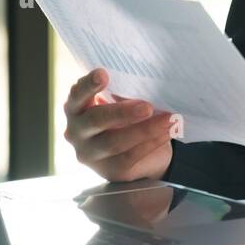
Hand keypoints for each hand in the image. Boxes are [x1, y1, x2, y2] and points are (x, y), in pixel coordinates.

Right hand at [62, 67, 176, 182]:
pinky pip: (130, 157)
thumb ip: (124, 95)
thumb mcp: (123, 103)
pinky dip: (151, 143)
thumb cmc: (127, 118)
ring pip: (114, 142)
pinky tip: (167, 133)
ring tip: (169, 119)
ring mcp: (89, 153)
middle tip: (147, 107)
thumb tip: (146, 83)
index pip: (77, 95)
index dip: (88, 85)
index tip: (103, 74)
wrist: (141, 153)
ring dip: (145, 130)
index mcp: (76, 108)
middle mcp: (76, 131)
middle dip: (122, 112)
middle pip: (95, 120)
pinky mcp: (109, 170)